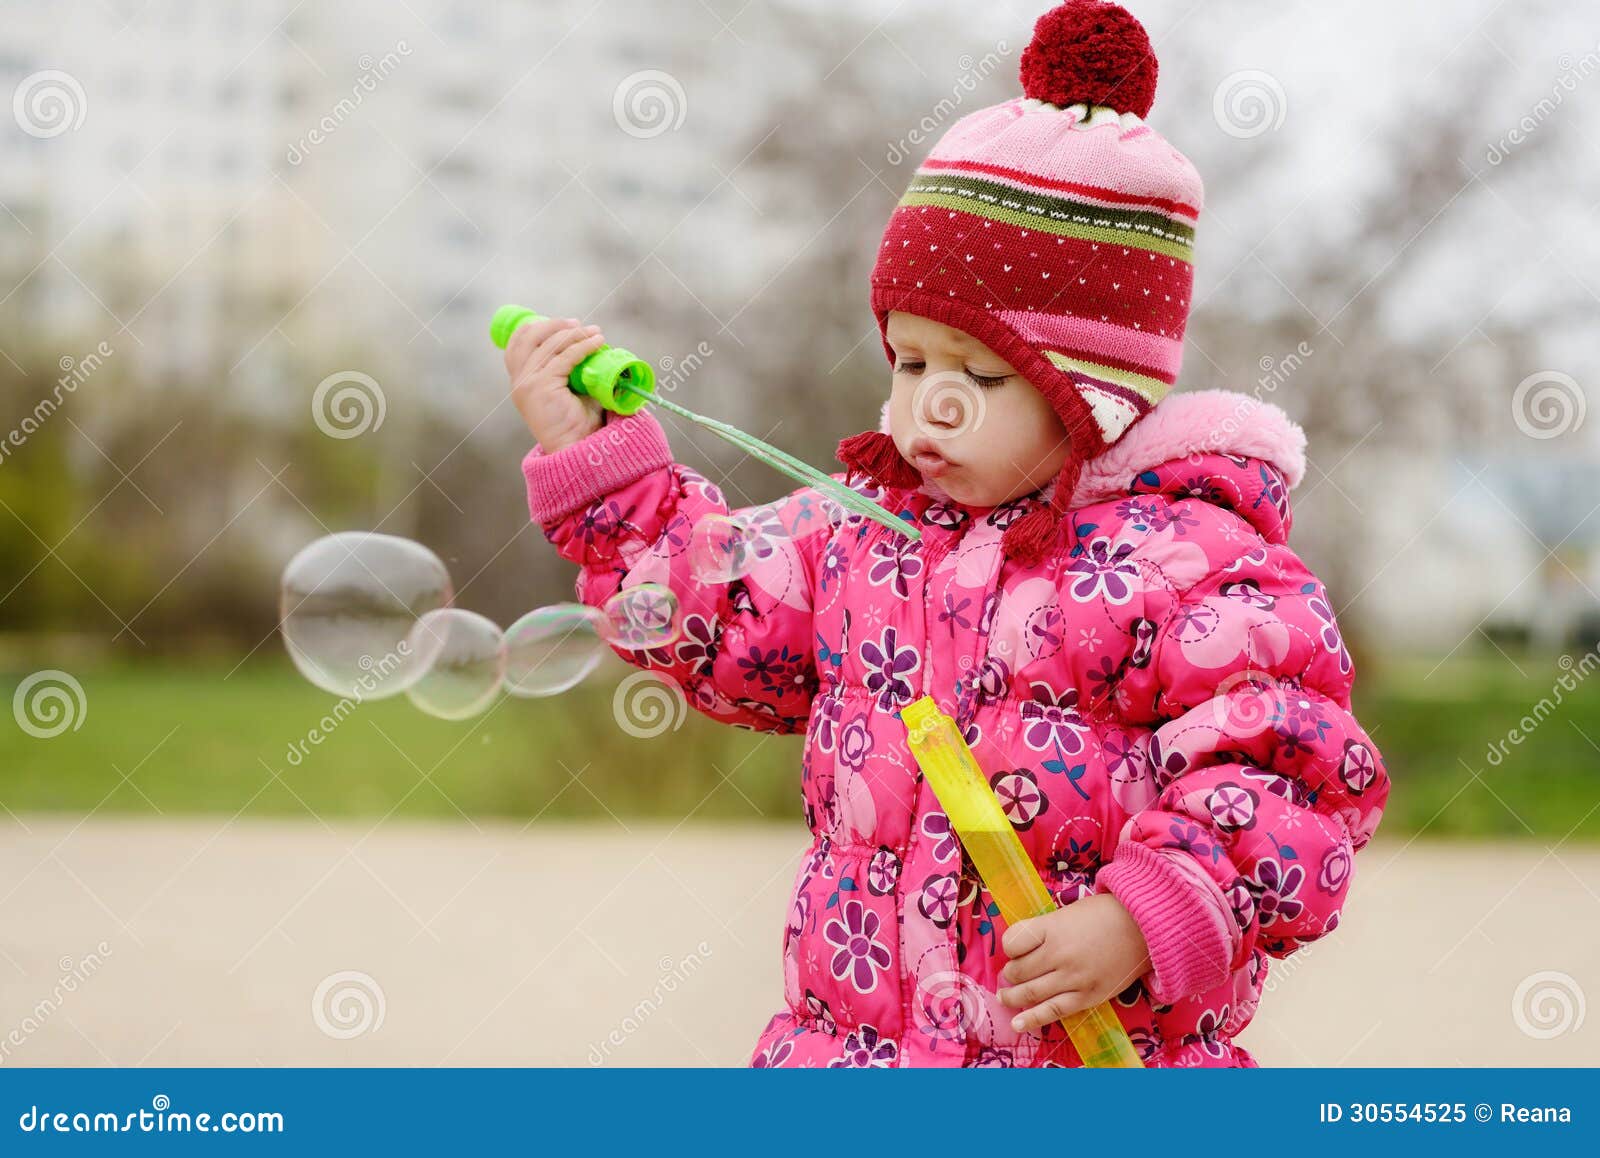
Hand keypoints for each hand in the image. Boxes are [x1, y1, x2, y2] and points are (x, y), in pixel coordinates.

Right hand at [504, 315, 608, 451]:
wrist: (575, 449)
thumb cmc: (576, 423)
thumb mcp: (567, 389)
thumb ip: (567, 367)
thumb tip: (588, 342)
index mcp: (520, 381)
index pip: (516, 344)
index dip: (536, 327)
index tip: (563, 324)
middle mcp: (519, 380)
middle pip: (529, 337)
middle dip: (554, 324)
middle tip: (579, 324)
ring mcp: (527, 383)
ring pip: (550, 344)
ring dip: (574, 333)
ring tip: (594, 332)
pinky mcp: (541, 386)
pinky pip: (565, 357)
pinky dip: (583, 346)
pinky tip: (598, 342)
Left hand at [996, 893, 1150, 1033]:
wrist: (1142, 928)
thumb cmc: (1103, 915)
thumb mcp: (1067, 914)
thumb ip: (1044, 931)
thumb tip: (1021, 950)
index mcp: (1051, 928)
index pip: (1012, 942)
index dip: (1009, 947)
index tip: (1014, 949)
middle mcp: (1059, 954)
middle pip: (1018, 971)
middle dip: (1010, 975)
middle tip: (1010, 975)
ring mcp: (1073, 978)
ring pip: (1031, 993)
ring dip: (1013, 997)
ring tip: (1005, 998)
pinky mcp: (1087, 997)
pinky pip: (1053, 1011)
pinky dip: (1032, 1018)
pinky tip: (1018, 1023)